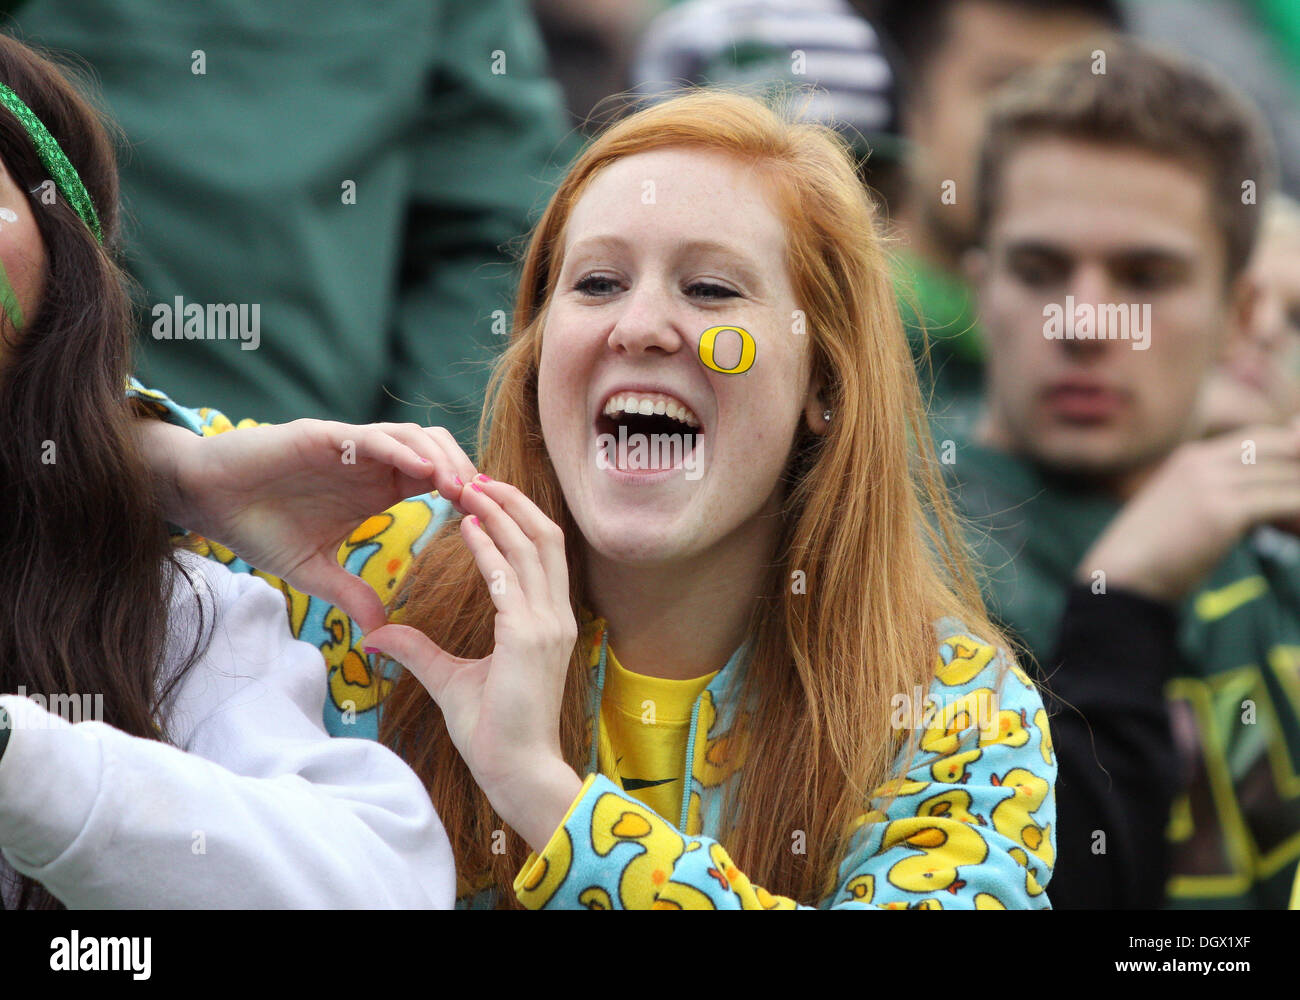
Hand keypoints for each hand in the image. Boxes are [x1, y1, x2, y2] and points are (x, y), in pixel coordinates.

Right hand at [139, 418, 477, 630]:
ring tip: (463, 490)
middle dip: (468, 476)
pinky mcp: (323, 436)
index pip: (439, 481)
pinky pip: (372, 437)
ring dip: (443, 459)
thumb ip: (351, 593)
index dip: (468, 498)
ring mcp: (350, 446)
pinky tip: (421, 471)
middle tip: (488, 508)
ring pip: (415, 437)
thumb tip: (381, 632)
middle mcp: (372, 462)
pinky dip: (401, 450)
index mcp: (378, 488)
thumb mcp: (313, 570)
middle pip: (440, 454)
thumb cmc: (258, 525)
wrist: (206, 498)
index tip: (492, 528)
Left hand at [362, 475, 581, 852]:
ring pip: (534, 545)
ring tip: (469, 484)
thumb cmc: (494, 732)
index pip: (539, 551)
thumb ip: (419, 651)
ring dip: (502, 511)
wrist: (517, 771)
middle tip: (474, 474)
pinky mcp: (531, 637)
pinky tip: (466, 524)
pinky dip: (490, 547)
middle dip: (511, 500)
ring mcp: (548, 624)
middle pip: (544, 535)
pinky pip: (510, 578)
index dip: (514, 517)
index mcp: (547, 621)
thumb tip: (378, 636)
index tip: (480, 493)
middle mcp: (555, 615)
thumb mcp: (449, 679)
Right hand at [1077, 419, 1299, 601]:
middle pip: (1279, 448)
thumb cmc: (1154, 553)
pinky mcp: (1222, 511)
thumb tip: (1267, 503)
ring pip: (1286, 475)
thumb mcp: (1186, 512)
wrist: (1122, 577)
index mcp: (1190, 458)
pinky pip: (1283, 501)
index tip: (1297, 477)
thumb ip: (1221, 496)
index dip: (1290, 451)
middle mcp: (1202, 461)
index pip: (1259, 437)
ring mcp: (1211, 483)